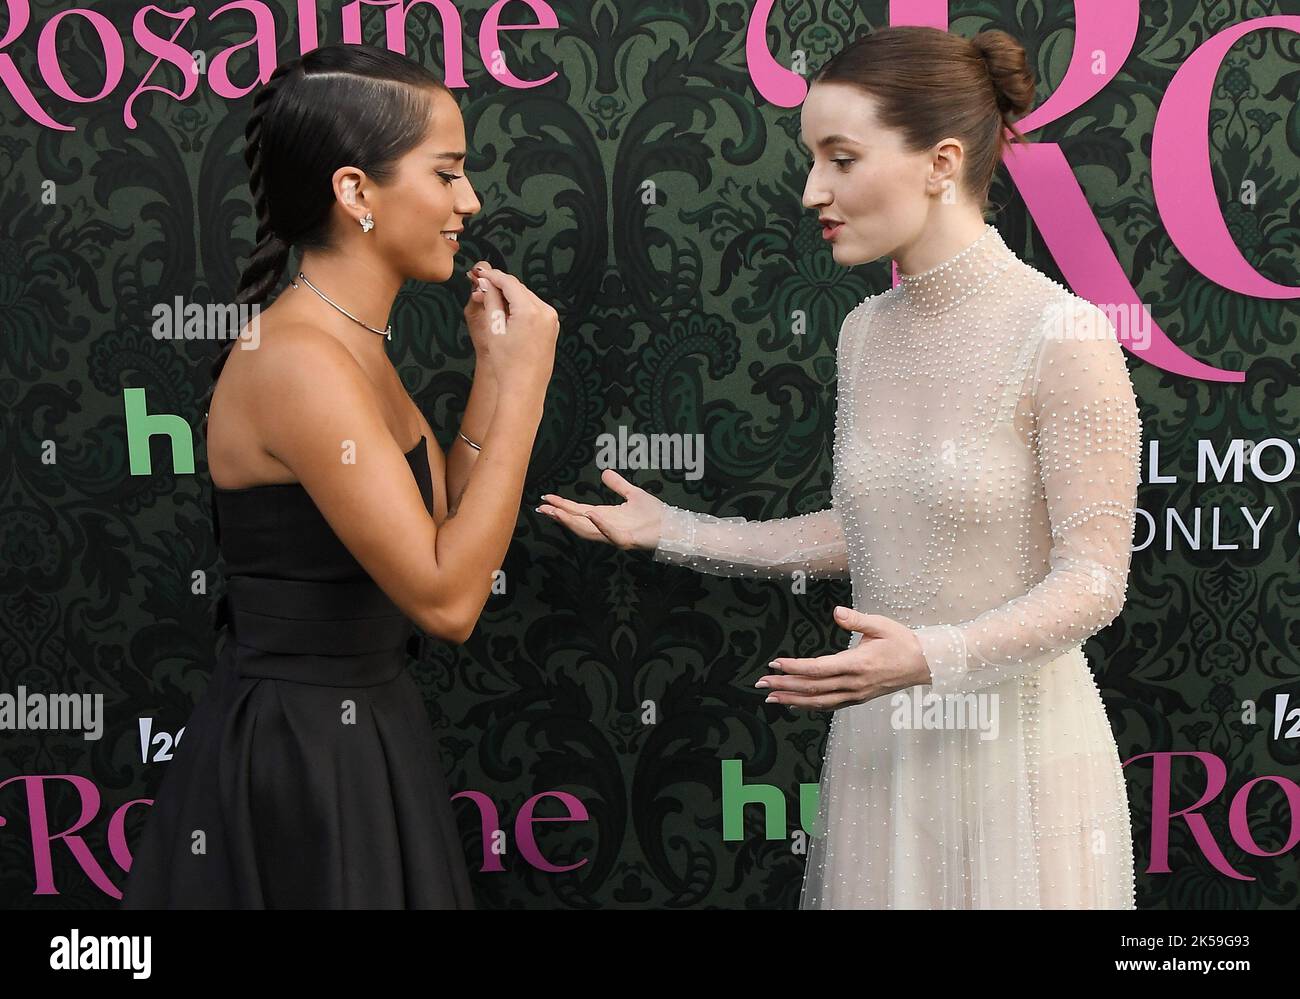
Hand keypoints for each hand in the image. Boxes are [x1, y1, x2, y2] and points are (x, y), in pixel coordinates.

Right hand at [464, 262, 558, 393]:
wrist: (524, 388)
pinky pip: (535, 310)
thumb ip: (491, 301)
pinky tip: (508, 313)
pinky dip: (521, 307)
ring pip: (527, 298)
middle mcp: (546, 312)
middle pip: (520, 289)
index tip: (481, 274)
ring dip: (511, 296)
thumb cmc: (507, 364)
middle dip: (501, 286)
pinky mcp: (552, 328)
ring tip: (492, 300)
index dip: (493, 276)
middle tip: (483, 286)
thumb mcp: (494, 329)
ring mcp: (552, 321)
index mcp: (531, 311)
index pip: (510, 283)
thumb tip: (486, 283)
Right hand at [537, 469, 663, 549]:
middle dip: (560, 515)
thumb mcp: (633, 494)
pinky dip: (600, 525)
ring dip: (572, 521)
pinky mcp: (627, 541)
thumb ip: (618, 485)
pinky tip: (591, 513)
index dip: (562, 505)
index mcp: (606, 516)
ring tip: (557, 511)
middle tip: (542, 508)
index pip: (578, 511)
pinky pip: (611, 534)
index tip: (546, 499)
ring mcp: (615, 535)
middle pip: (577, 522)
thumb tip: (604, 472)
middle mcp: (607, 527)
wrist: (673, 526)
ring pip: (588, 530)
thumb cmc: (655, 514)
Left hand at [755, 606, 930, 709]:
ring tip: (771, 697)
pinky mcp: (857, 698)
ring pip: (818, 701)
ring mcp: (855, 694)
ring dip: (793, 700)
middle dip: (785, 686)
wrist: (924, 665)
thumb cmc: (902, 642)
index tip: (775, 664)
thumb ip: (856, 619)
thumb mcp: (881, 625)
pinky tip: (795, 703)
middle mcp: (853, 683)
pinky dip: (809, 706)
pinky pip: (829, 705)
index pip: (818, 669)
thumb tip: (836, 612)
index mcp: (857, 664)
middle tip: (762, 683)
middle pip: (813, 688)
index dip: (794, 668)